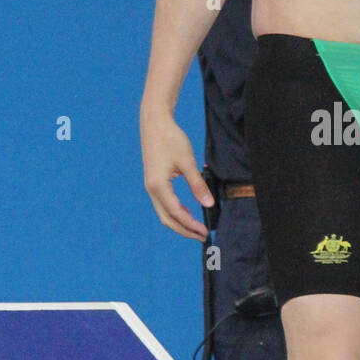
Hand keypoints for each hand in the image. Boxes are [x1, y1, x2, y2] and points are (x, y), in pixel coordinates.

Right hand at [140, 107, 214, 239]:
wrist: (154, 123)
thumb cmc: (171, 139)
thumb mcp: (188, 162)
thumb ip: (198, 184)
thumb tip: (208, 204)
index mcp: (158, 186)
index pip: (176, 213)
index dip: (191, 225)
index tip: (205, 232)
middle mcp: (151, 189)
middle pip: (167, 219)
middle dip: (184, 230)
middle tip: (202, 236)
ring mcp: (151, 187)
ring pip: (164, 213)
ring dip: (180, 222)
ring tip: (196, 228)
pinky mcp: (153, 182)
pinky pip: (163, 204)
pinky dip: (175, 212)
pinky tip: (187, 212)